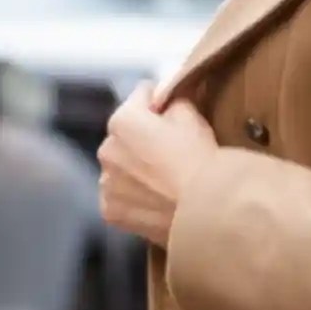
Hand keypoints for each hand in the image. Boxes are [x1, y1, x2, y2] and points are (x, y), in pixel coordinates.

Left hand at [98, 82, 217, 246]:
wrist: (204, 209)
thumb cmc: (199, 158)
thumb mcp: (192, 114)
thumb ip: (174, 100)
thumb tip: (168, 102)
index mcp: (123, 120)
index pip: (141, 97)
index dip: (160, 102)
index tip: (174, 111)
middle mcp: (106, 149)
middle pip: (126, 136)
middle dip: (143, 139)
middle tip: (172, 152)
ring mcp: (106, 184)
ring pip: (121, 168)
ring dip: (136, 169)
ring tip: (165, 181)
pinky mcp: (112, 212)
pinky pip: (122, 197)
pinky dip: (135, 197)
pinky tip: (157, 200)